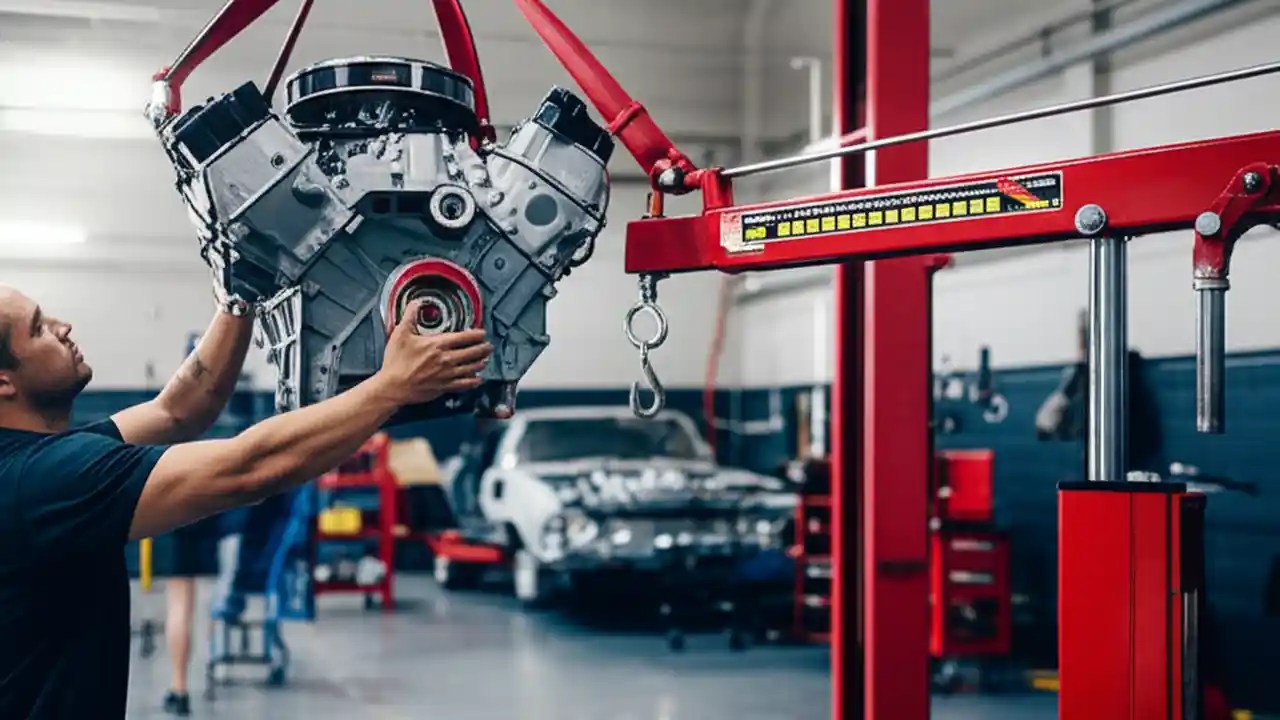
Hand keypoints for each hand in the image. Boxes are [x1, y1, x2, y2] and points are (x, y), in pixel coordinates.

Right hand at [374, 300, 491, 404]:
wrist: (393, 386)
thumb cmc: (396, 361)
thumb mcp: (400, 333)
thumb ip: (410, 315)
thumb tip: (416, 302)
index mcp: (438, 344)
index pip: (464, 337)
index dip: (476, 334)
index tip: (482, 333)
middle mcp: (446, 359)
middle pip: (472, 352)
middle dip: (483, 348)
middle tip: (489, 346)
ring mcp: (447, 374)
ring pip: (471, 368)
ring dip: (480, 363)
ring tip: (485, 360)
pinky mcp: (444, 387)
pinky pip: (464, 384)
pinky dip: (473, 381)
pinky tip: (478, 379)